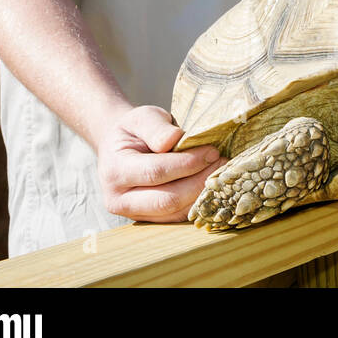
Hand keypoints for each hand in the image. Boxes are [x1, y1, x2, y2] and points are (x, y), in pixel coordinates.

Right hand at [96, 105, 225, 223]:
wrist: (120, 147)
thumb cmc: (134, 131)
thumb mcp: (141, 117)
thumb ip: (156, 127)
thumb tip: (173, 139)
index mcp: (115, 172)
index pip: (156, 172)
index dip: (188, 163)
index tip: (212, 151)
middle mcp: (120, 200)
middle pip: (167, 200)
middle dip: (199, 182)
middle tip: (222, 164)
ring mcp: (135, 214)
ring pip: (175, 213)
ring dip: (202, 194)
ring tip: (220, 173)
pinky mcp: (151, 220)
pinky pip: (178, 217)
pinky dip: (198, 203)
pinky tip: (211, 185)